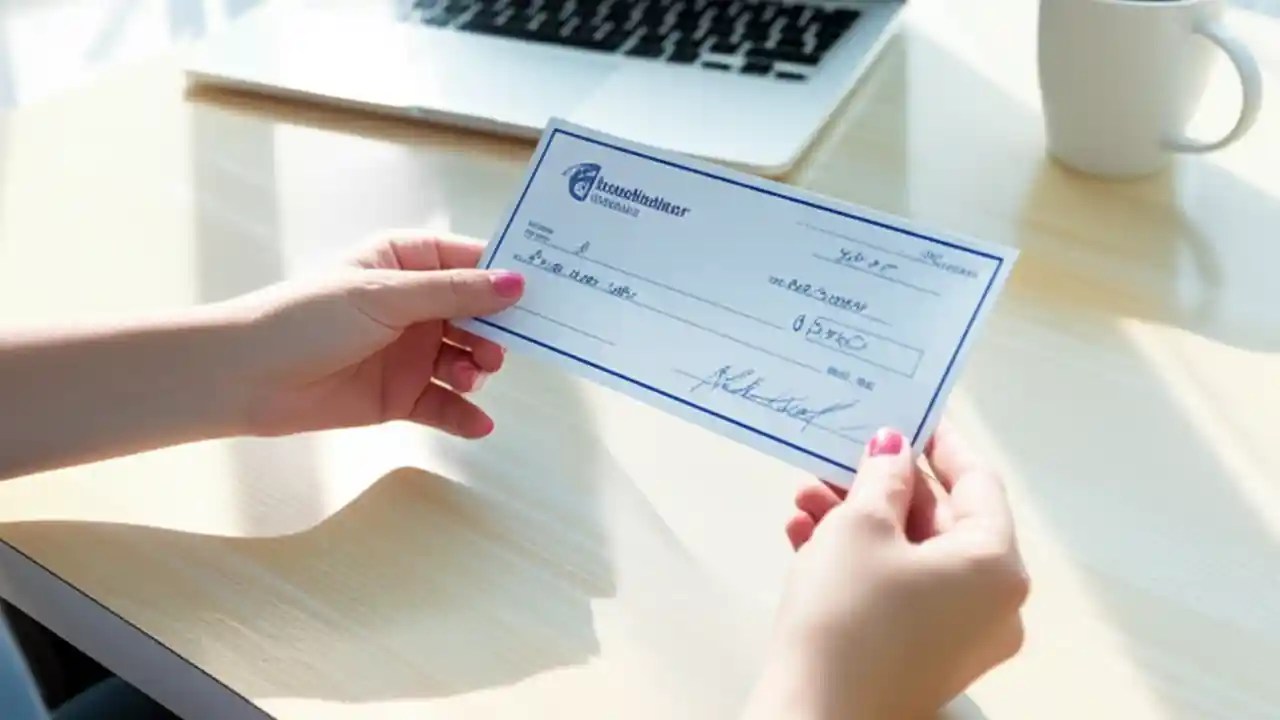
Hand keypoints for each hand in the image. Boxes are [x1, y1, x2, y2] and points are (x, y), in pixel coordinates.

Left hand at [225, 232, 523, 438]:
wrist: (248, 378)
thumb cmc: (309, 318)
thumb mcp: (386, 296)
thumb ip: (455, 293)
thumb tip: (516, 283)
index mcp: (405, 263)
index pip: (470, 262)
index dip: (505, 275)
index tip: (544, 292)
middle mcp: (413, 305)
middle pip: (477, 314)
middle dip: (496, 331)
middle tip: (498, 348)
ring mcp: (408, 352)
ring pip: (466, 360)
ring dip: (478, 370)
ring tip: (470, 378)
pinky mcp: (399, 397)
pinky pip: (445, 405)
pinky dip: (464, 415)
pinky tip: (479, 424)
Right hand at [743, 422, 1028, 719]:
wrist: (815, 717)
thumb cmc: (847, 614)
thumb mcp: (859, 526)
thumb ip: (882, 477)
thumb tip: (893, 449)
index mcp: (997, 565)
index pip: (977, 482)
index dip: (939, 443)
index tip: (909, 414)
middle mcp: (994, 605)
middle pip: (941, 522)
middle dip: (881, 488)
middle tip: (833, 461)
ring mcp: (960, 638)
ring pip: (913, 558)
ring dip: (859, 523)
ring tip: (804, 502)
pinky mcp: (923, 659)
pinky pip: (901, 593)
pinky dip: (862, 565)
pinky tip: (806, 541)